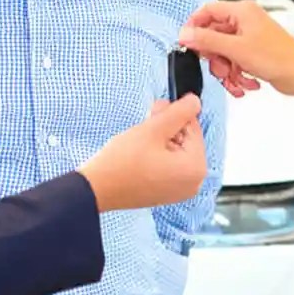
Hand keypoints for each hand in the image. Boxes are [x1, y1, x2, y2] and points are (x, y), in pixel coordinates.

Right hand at [78, 95, 205, 212]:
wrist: (98, 189)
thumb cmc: (123, 162)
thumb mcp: (154, 129)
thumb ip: (179, 112)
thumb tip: (196, 102)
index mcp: (196, 168)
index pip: (192, 126)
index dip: (172, 115)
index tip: (154, 113)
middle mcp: (193, 182)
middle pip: (185, 139)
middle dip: (166, 127)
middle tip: (145, 124)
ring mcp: (180, 190)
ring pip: (176, 150)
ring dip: (160, 139)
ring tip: (139, 140)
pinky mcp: (167, 192)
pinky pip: (169, 164)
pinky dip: (157, 154)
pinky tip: (140, 153)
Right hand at [177, 0, 293, 96]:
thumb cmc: (278, 57)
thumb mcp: (235, 49)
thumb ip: (207, 40)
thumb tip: (186, 34)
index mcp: (241, 11)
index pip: (207, 11)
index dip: (195, 26)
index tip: (189, 43)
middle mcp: (244, 21)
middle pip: (213, 35)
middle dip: (215, 57)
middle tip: (220, 67)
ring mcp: (248, 37)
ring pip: (223, 52)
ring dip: (226, 70)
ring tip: (236, 79)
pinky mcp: (252, 52)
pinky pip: (233, 62)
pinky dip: (236, 74)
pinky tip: (246, 83)